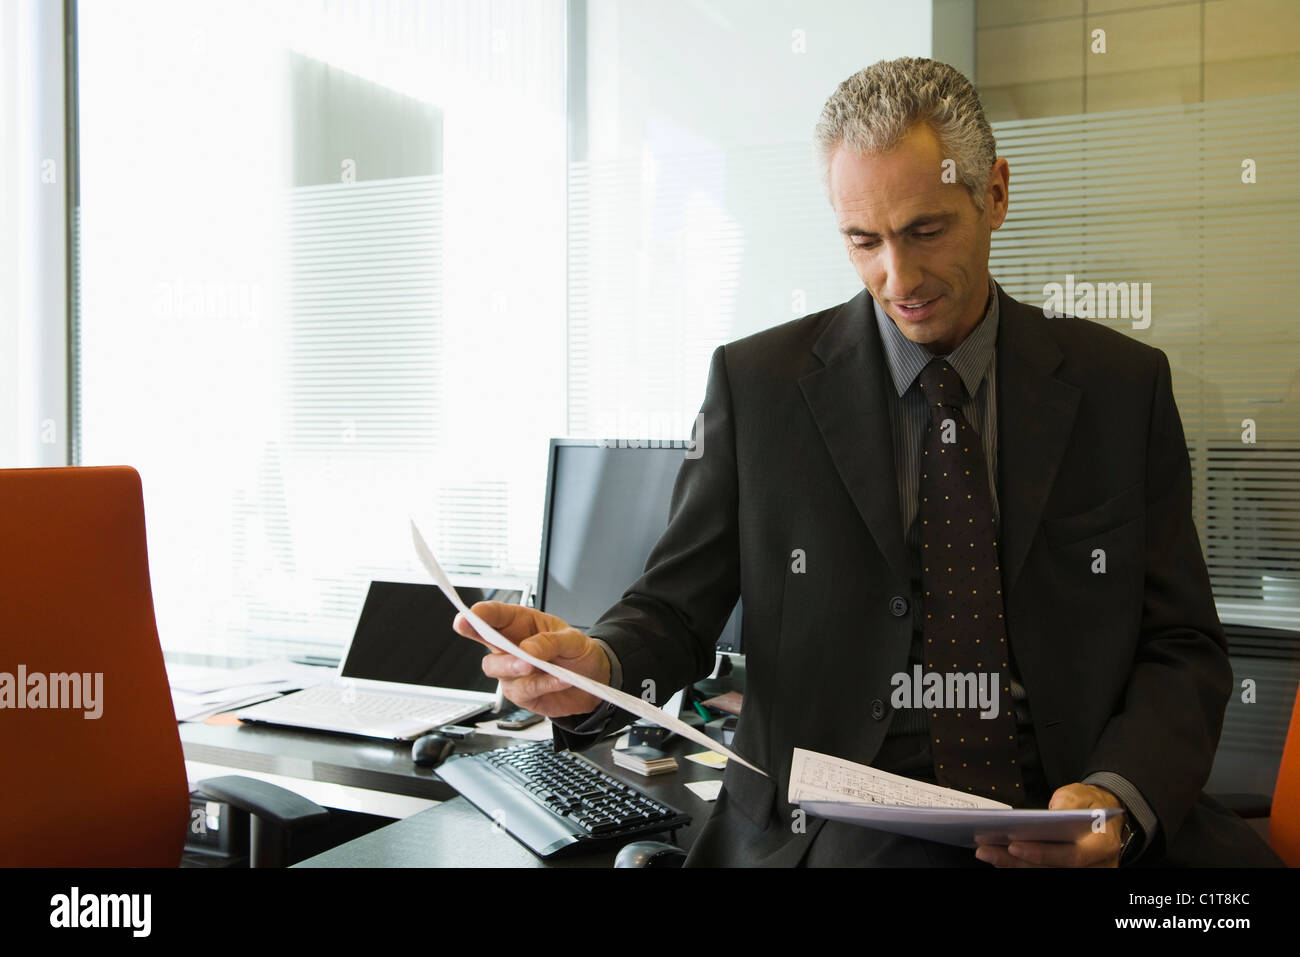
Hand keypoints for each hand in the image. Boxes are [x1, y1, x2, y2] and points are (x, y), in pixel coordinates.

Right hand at [451, 602, 610, 717]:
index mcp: (520, 624)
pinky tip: (559, 679)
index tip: (470, 616)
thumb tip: (528, 648)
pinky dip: (543, 684)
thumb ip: (550, 641)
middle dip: (483, 641)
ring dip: (513, 666)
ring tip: (532, 665)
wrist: (594, 680)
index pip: (493, 616)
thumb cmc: (577, 653)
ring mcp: (513, 673)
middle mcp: (512, 647)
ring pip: (497, 669)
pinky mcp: (522, 695)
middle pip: (485, 642)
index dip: (478, 615)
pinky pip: (524, 691)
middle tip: (497, 640)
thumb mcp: (573, 639)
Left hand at [974, 783, 1126, 867]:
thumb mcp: (1080, 795)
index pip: (1071, 856)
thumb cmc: (1089, 805)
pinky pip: (1041, 871)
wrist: (1099, 815)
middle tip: (987, 850)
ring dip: (1012, 864)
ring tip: (987, 851)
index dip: (1041, 853)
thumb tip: (1051, 815)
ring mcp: (1081, 872)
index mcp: (1102, 845)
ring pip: (1043, 873)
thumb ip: (1067, 804)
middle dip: (1017, 861)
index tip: (1013, 845)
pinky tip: (998, 855)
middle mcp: (1095, 866)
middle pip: (1052, 869)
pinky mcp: (1065, 871)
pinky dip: (1019, 864)